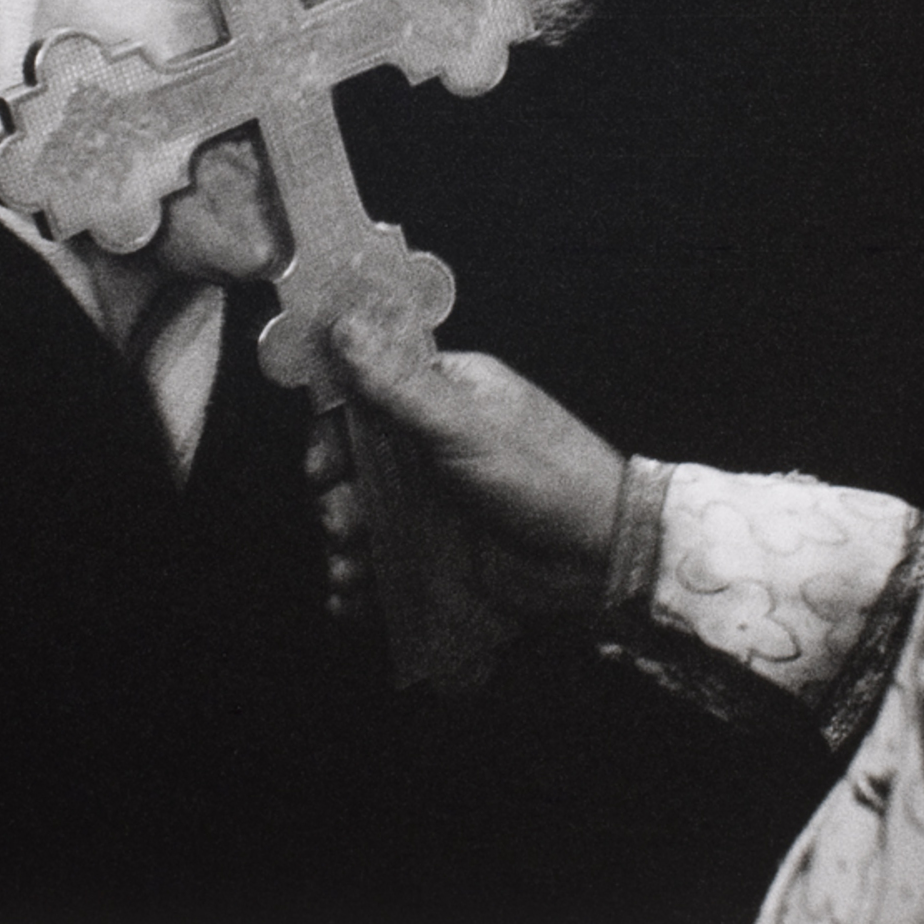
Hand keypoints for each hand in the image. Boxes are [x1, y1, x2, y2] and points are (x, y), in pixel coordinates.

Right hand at [308, 313, 625, 618]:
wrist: (602, 557)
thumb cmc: (543, 476)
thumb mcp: (466, 428)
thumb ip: (400, 384)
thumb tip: (342, 324)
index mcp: (444, 394)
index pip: (363, 399)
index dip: (332, 435)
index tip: (322, 469)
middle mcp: (432, 443)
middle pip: (353, 465)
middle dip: (337, 500)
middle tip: (344, 526)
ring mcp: (434, 500)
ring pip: (364, 517)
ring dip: (345, 546)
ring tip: (351, 571)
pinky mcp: (439, 550)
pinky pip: (384, 562)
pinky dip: (362, 582)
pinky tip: (354, 599)